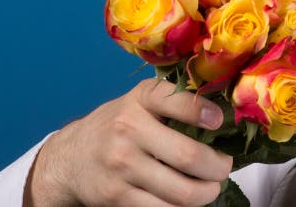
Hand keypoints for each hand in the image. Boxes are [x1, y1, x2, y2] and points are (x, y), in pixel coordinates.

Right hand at [24, 79, 232, 205]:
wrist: (70, 157)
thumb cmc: (119, 125)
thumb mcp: (141, 101)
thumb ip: (175, 102)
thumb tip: (226, 116)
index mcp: (141, 99)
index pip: (177, 100)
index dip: (204, 112)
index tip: (219, 122)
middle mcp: (128, 129)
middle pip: (189, 156)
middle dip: (218, 167)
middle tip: (224, 167)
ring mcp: (121, 165)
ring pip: (181, 191)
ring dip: (206, 193)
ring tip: (210, 187)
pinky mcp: (116, 196)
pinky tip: (187, 198)